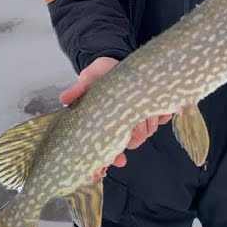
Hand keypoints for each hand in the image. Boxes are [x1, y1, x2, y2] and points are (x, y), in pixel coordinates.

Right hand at [61, 57, 172, 179]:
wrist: (122, 61)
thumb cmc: (103, 73)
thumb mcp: (90, 78)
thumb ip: (79, 90)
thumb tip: (63, 99)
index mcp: (106, 124)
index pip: (106, 149)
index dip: (108, 160)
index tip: (112, 164)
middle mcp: (123, 124)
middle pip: (132, 143)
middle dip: (133, 136)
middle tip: (132, 122)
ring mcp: (140, 118)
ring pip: (147, 133)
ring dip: (146, 123)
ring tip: (142, 110)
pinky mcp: (156, 108)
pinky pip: (162, 120)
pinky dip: (161, 116)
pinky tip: (158, 110)